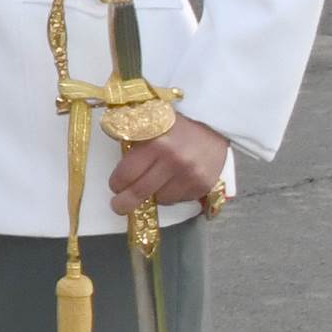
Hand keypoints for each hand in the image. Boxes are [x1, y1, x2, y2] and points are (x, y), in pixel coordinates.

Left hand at [106, 114, 237, 216]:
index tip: (115, 185)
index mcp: (155, 142)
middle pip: (140, 192)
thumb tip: (118, 168)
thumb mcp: (153, 126)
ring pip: (160, 200)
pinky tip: (174, 182)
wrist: (216, 127)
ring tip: (155, 184)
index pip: (126, 173)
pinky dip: (172, 195)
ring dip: (153, 195)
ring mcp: (189, 175)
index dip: (117, 182)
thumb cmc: (178, 127)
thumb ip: (135, 143)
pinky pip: (178, 200)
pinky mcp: (202, 186)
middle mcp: (173, 160)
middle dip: (124, 202)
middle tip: (119, 206)